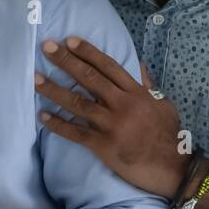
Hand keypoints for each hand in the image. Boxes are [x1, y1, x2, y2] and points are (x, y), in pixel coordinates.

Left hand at [35, 36, 187, 198]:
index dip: (88, 52)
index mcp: (136, 93)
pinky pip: (75, 132)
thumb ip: (147, 85)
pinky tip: (42, 116)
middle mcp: (122, 105)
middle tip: (46, 47)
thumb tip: (138, 64)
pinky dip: (58, 124)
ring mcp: (112, 125)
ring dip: (54, 90)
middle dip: (65, 61)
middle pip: (89, 78)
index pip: (108, 66)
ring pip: (77, 103)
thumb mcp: (163, 104)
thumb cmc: (168, 135)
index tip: (69, 40)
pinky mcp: (103, 145)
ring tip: (35, 79)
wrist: (172, 168)